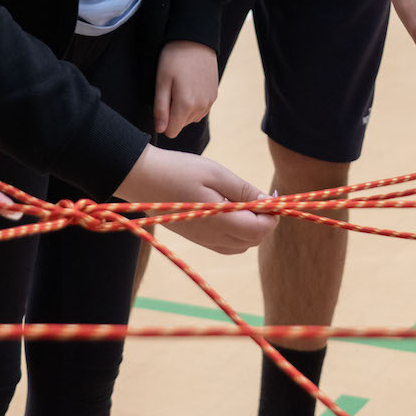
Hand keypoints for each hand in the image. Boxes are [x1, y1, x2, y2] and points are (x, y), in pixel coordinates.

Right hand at [116, 147, 277, 253]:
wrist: (142, 178)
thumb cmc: (179, 170)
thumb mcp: (215, 173)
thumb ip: (243, 190)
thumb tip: (268, 202)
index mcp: (220, 222)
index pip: (260, 230)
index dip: (273, 216)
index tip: (272, 197)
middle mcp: (213, 237)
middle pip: (253, 241)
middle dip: (264, 222)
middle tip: (260, 197)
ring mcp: (203, 240)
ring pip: (241, 245)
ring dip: (251, 228)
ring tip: (245, 202)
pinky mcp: (196, 238)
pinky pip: (226, 245)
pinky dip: (237, 233)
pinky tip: (231, 212)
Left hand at [153, 41, 218, 137]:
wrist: (196, 40)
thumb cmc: (174, 58)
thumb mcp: (161, 82)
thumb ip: (161, 109)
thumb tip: (161, 129)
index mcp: (186, 105)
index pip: (171, 131)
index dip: (163, 121)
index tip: (162, 104)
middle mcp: (201, 107)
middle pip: (181, 125)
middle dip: (173, 113)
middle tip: (171, 90)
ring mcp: (210, 102)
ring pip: (191, 118)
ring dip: (184, 108)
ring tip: (181, 86)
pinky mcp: (214, 95)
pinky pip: (201, 109)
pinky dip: (194, 103)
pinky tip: (190, 86)